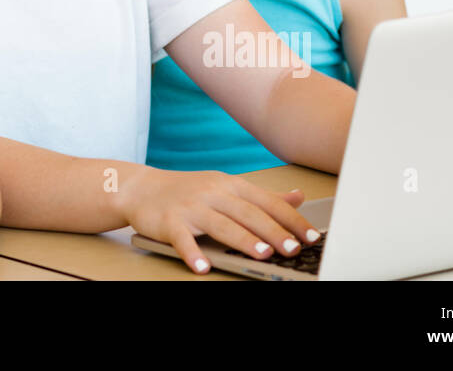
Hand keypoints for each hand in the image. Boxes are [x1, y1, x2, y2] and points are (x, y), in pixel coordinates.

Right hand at [124, 168, 319, 274]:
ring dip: (242, 240)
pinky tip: (202, 267)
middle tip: (292, 249)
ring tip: (262, 255)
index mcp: (230, 185)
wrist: (140, 188)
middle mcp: (212, 193)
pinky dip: (192, 253)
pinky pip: (182, 238)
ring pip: (221, 225)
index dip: (290, 219)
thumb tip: (299, 196)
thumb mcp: (225, 187)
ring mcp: (190, 207)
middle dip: (272, 231)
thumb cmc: (189, 190)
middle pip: (247, 213)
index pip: (266, 202)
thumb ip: (262, 195)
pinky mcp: (168, 222)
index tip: (311, 236)